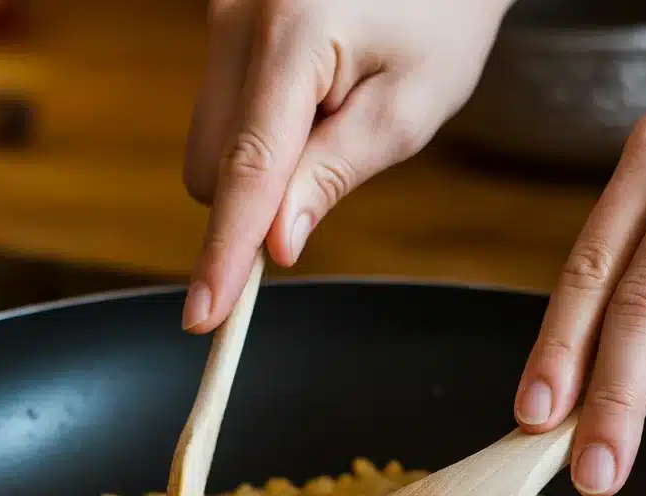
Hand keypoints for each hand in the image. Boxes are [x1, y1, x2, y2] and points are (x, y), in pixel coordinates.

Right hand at [182, 0, 512, 331]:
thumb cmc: (441, 20)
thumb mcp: (405, 110)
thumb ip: (333, 175)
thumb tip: (277, 243)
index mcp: (293, 33)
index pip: (249, 168)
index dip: (225, 251)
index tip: (205, 315)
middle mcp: (238, 17)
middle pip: (210, 167)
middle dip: (259, 199)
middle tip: (339, 155)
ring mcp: (221, 14)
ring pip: (208, 145)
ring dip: (261, 164)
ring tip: (334, 111)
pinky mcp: (221, 22)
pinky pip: (219, 113)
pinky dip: (260, 132)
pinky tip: (313, 96)